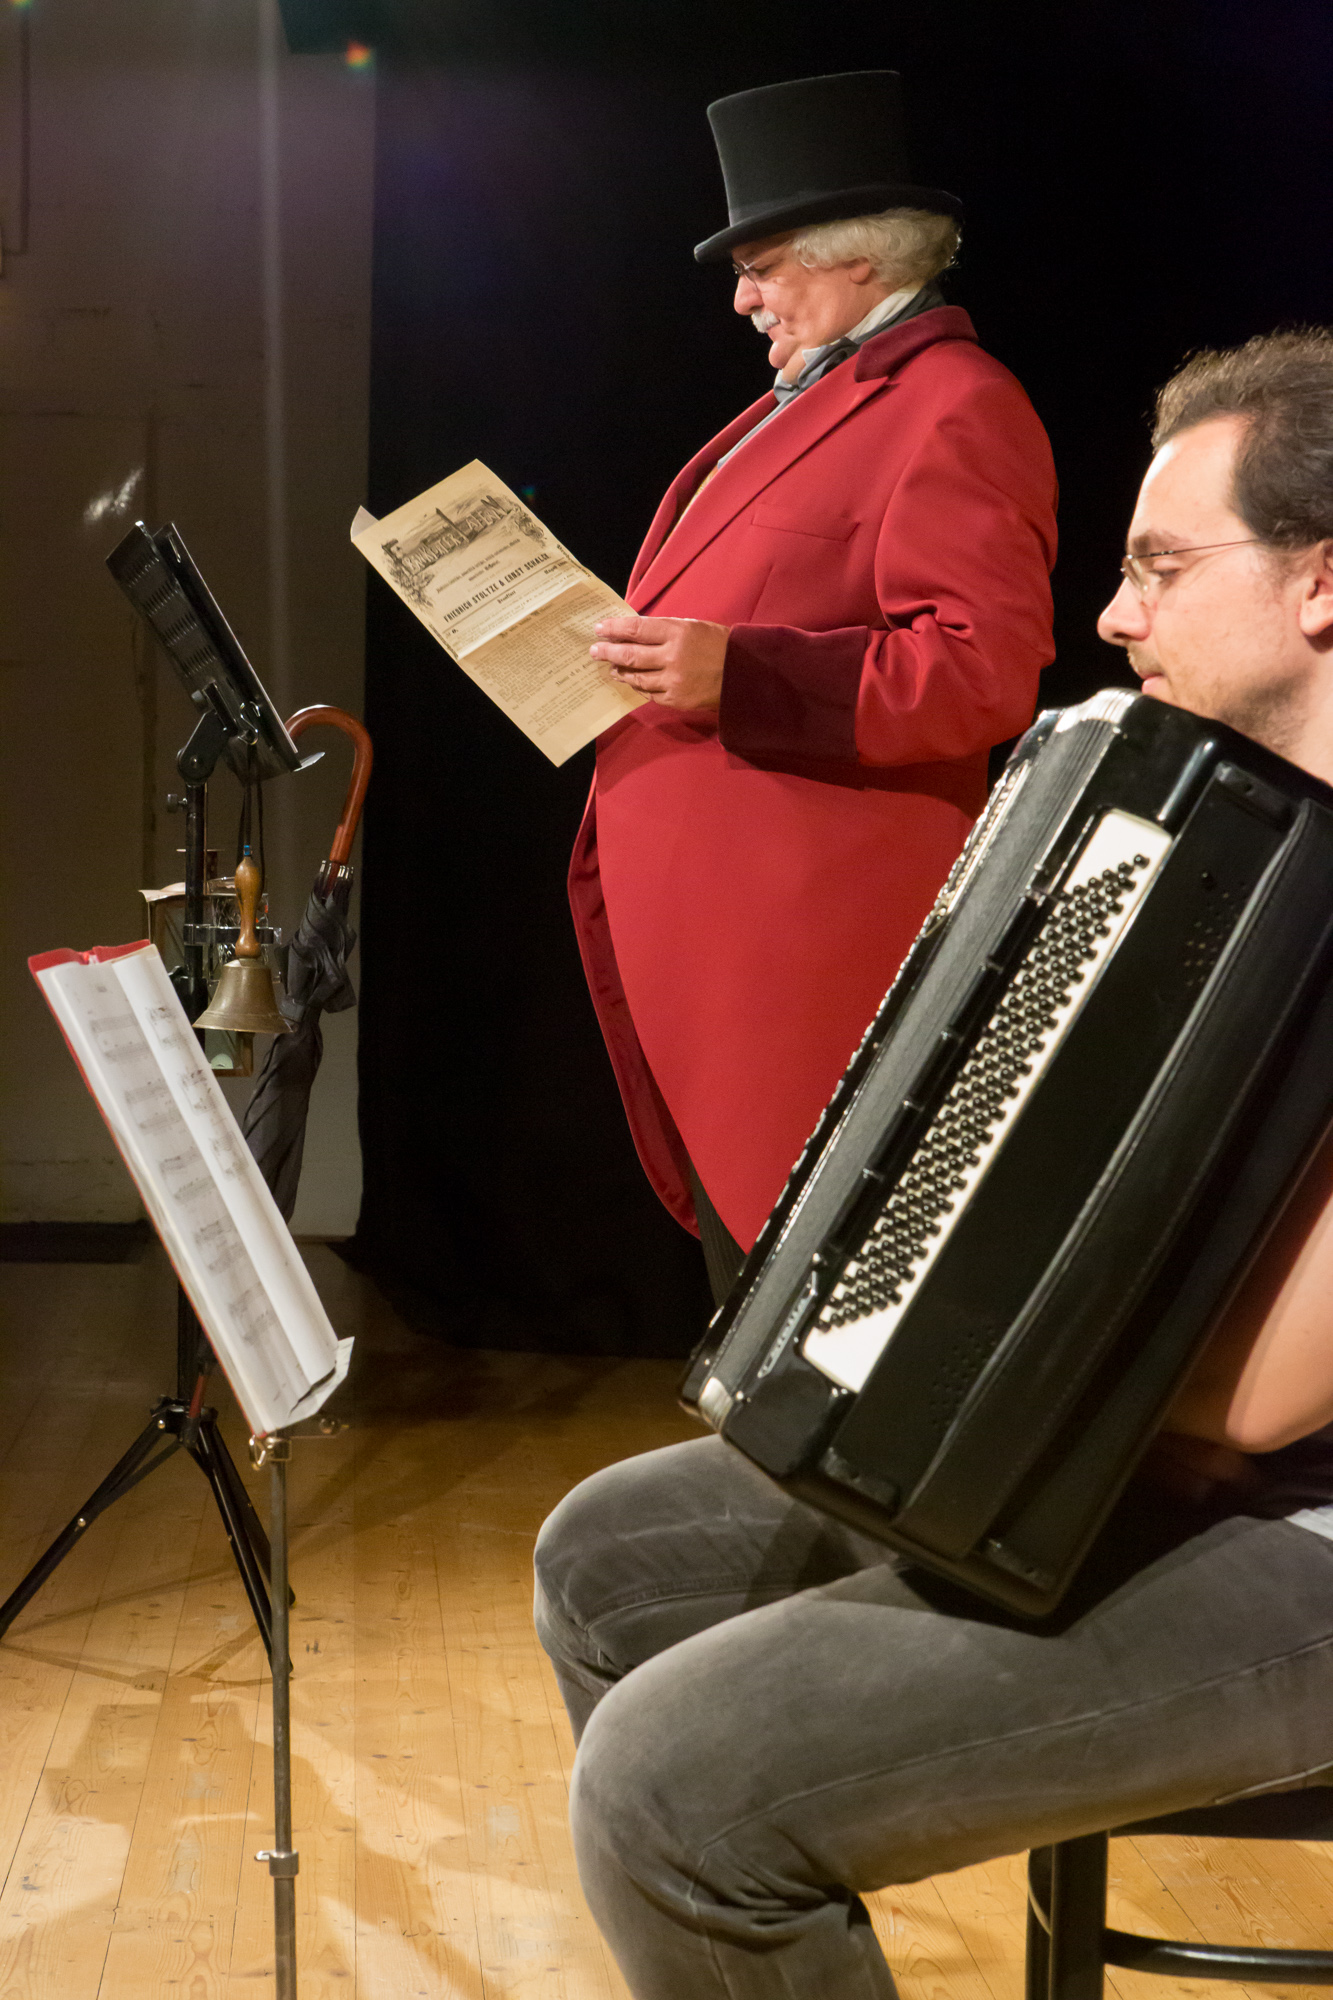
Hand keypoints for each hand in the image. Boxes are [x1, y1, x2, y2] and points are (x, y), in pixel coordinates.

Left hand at [591, 614, 728, 712]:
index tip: (600, 629)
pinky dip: (640, 686)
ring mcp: (673, 681)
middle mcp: (673, 656)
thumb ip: (663, 630)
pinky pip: (650, 693)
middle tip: (594, 650)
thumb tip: (633, 632)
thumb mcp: (692, 627)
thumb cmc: (718, 644)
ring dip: (621, 672)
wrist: (744, 673)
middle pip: (630, 654)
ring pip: (636, 677)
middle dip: (608, 652)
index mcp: (678, 632)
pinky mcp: (676, 699)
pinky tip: (634, 682)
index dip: (614, 629)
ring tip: (612, 668)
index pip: (636, 629)